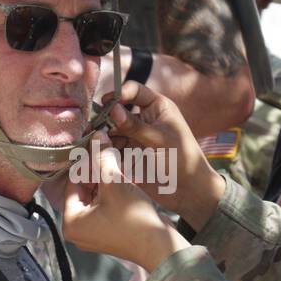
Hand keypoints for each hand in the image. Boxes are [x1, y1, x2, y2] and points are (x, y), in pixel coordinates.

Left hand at [62, 132, 188, 271]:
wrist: (160, 246)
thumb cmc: (134, 218)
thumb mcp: (114, 182)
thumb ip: (102, 157)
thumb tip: (97, 136)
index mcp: (70, 222)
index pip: (73, 181)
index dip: (87, 160)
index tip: (97, 143)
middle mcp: (77, 230)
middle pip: (83, 189)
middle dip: (97, 169)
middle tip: (108, 150)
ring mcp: (93, 233)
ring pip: (95, 196)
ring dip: (106, 178)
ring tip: (117, 160)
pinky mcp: (108, 232)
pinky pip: (105, 206)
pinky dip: (113, 191)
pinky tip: (124, 176)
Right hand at [102, 81, 223, 229]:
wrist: (187, 190)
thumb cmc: (181, 159)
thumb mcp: (159, 139)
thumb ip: (134, 125)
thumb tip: (112, 109)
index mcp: (157, 107)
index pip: (134, 91)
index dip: (120, 93)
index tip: (106, 102)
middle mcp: (144, 119)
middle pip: (118, 110)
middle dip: (105, 117)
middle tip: (93, 125)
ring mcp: (135, 136)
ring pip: (111, 130)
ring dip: (102, 135)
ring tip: (94, 142)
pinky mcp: (128, 154)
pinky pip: (111, 148)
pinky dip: (103, 149)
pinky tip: (98, 153)